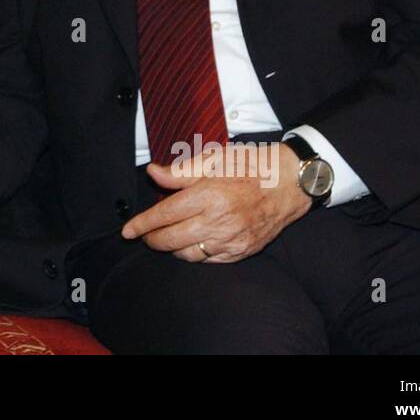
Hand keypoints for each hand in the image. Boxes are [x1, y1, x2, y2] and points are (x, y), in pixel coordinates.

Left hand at [120, 142, 311, 262]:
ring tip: (167, 237)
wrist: (291, 183)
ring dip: (172, 249)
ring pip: (188, 255)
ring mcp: (232, 240)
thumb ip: (180, 171)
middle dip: (152, 239)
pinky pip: (209, 261)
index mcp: (209, 195)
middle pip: (171, 239)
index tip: (128, 231)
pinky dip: (195, 255)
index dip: (142, 224)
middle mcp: (219, 221)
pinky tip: (191, 244)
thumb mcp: (214, 159)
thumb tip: (152, 172)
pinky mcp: (243, 251)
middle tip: (145, 234)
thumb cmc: (251, 165)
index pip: (164, 215)